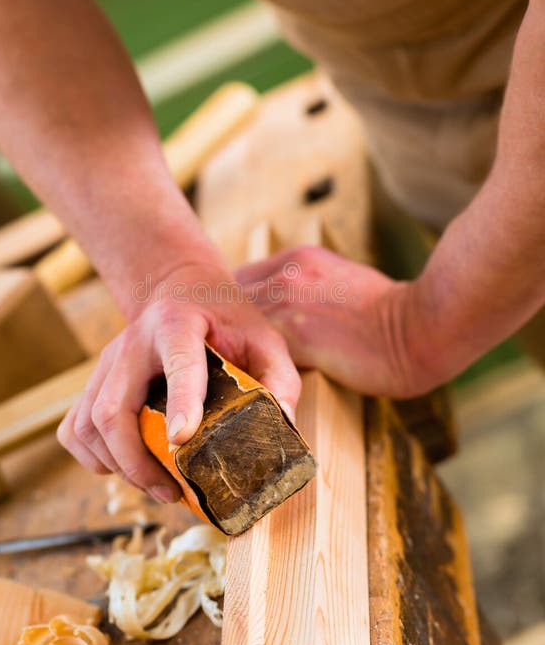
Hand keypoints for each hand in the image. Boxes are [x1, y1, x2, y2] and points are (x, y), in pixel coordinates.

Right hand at [57, 261, 300, 502]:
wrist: (180, 288)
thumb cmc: (225, 319)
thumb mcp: (263, 338)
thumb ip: (279, 379)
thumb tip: (284, 428)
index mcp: (179, 325)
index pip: (178, 364)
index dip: (180, 403)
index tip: (182, 440)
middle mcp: (132, 344)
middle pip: (114, 408)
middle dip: (136, 461)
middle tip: (172, 491)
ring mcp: (106, 363)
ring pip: (88, 425)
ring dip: (118, 466)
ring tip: (157, 486)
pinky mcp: (93, 381)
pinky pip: (75, 429)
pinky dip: (93, 458)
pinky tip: (124, 468)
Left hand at [236, 246, 427, 398]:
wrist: (421, 326)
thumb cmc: (393, 312)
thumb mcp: (345, 278)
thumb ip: (312, 285)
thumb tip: (297, 307)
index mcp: (300, 259)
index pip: (244, 277)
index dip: (236, 306)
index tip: (235, 329)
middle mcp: (287, 276)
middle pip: (231, 300)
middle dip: (226, 326)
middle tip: (222, 353)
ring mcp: (287, 304)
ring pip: (236, 327)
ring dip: (233, 349)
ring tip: (227, 375)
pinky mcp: (294, 337)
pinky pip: (254, 354)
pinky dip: (249, 369)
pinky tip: (249, 386)